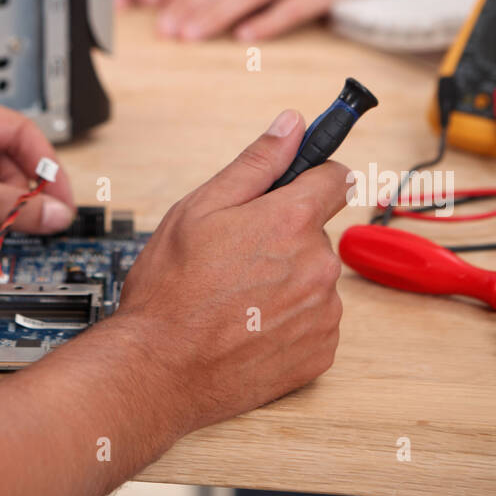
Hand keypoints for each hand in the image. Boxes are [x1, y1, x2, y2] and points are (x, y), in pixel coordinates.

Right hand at [117, 108, 347, 430]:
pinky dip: (289, 320)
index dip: (313, 177)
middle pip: (315, 233)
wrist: (160, 369)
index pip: (335, 179)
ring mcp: (323, 312)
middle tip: (235, 254)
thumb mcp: (200, 207)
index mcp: (292, 221)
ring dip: (286, 281)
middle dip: (283, 236)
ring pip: (313, 278)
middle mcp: (318, 265)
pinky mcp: (320, 351)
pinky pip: (314, 321)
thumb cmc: (171, 290)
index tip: (302, 181)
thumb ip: (256, 162)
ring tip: (237, 296)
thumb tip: (292, 125)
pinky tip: (250, 324)